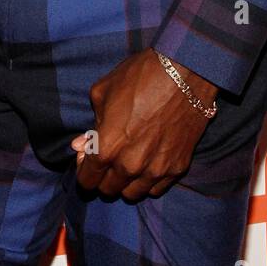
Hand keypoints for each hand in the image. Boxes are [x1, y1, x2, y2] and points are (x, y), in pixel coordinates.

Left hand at [69, 49, 218, 200]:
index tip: (89, 158)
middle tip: (108, 158)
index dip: (84, 170)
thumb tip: (82, 145)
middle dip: (103, 176)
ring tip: (129, 161)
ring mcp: (156, 170)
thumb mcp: (103, 92)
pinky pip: (156, 189)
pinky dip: (148, 180)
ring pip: (132, 194)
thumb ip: (91, 124)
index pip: (87, 180)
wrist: (184, 72)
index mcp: (108, 147)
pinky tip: (148, 162)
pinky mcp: (178, 168)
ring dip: (126, 182)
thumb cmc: (139, 76)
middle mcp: (130, 165)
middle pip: (108, 190)